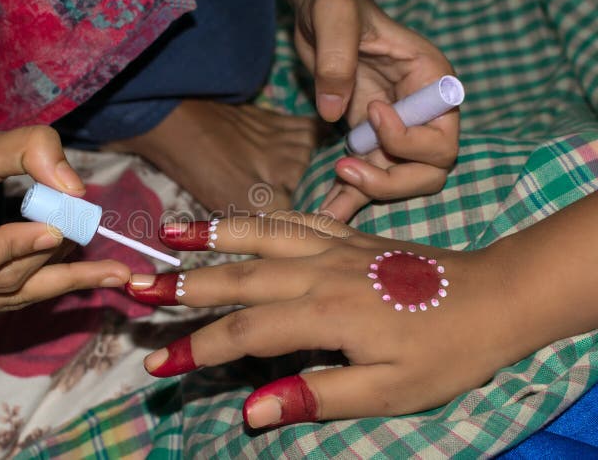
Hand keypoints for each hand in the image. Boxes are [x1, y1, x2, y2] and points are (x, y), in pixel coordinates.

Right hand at [0, 126, 129, 330]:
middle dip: (47, 258)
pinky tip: (69, 269)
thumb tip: (74, 190)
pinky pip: (4, 308)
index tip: (57, 228)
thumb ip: (27, 149)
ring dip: (56, 277)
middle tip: (88, 234)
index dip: (12, 249)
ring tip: (93, 254)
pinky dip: (41, 287)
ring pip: (7, 301)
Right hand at [124, 213, 546, 428]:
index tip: (158, 362)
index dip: (198, 348)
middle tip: (135, 287)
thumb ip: (317, 396)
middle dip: (184, 286)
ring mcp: (332, 246)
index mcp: (325, 313)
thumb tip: (252, 410)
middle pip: (239, 277)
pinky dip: (258, 218)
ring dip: (211, 234)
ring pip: (260, 235)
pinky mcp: (347, 234)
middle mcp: (318, 272)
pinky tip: (236, 220)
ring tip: (169, 232)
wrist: (492, 296)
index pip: (245, 332)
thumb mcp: (388, 392)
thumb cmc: (444, 350)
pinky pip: (294, 219)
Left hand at [276, 0, 459, 219]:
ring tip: (328, 205)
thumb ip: (337, 58)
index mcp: (431, 79)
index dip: (410, 138)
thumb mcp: (334, 16)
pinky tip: (325, 214)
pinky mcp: (368, 142)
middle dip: (392, 179)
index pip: (443, 131)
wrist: (318, 16)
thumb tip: (334, 111)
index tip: (371, 112)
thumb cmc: (335, 6)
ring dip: (368, 196)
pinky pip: (367, 179)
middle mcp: (421, 111)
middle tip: (346, 169)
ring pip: (402, 182)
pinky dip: (348, 199)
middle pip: (431, 168)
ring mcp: (396, 131)